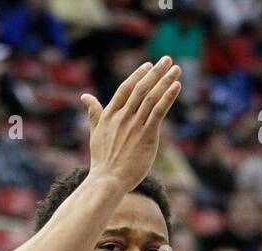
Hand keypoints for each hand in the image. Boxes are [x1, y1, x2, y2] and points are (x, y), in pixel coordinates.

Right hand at [82, 57, 181, 190]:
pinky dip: (168, 97)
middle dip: (155, 72)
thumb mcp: (95, 133)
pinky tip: (177, 86)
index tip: (148, 65)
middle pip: (141, 88)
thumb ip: (94, 113)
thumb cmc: (102, 161)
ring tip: (176, 69)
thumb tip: (85, 96)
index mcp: (110, 114)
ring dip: (165, 81)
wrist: (107, 180)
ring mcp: (135, 125)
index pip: (126, 88)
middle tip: (167, 59)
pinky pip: (159, 111)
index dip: (138, 75)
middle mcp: (123, 116)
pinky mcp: (146, 135)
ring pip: (152, 97)